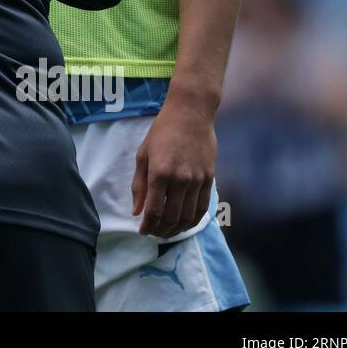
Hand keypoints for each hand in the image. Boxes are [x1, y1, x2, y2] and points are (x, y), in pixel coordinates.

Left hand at [131, 94, 216, 238]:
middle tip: (153, 233)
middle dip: (160, 230)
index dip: (147, 225)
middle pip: (171, 217)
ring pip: (188, 217)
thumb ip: (139, 184)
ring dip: (176, 229)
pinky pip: (203, 208)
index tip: (142, 230)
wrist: (191, 114)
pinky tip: (185, 224)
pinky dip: (193, 221)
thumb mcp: (143, 154)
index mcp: (159, 173)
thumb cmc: (162, 132)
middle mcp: (180, 180)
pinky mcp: (210, 179)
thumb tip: (137, 211)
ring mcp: (197, 180)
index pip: (154, 210)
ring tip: (166, 232)